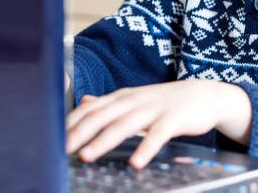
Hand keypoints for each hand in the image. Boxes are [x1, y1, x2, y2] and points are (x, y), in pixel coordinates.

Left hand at [65, 80, 251, 168]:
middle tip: (61, 149)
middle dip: (80, 133)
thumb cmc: (166, 101)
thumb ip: (109, 103)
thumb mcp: (135, 99)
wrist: (205, 95)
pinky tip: (136, 163)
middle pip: (102, 116)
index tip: (52, 137)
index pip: (91, 109)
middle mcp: (134, 101)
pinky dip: (146, 148)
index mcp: (122, 97)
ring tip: (86, 156)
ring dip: (104, 140)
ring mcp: (154, 108)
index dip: (72, 123)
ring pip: (124, 124)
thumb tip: (84, 102)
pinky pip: (158, 135)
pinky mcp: (174, 119)